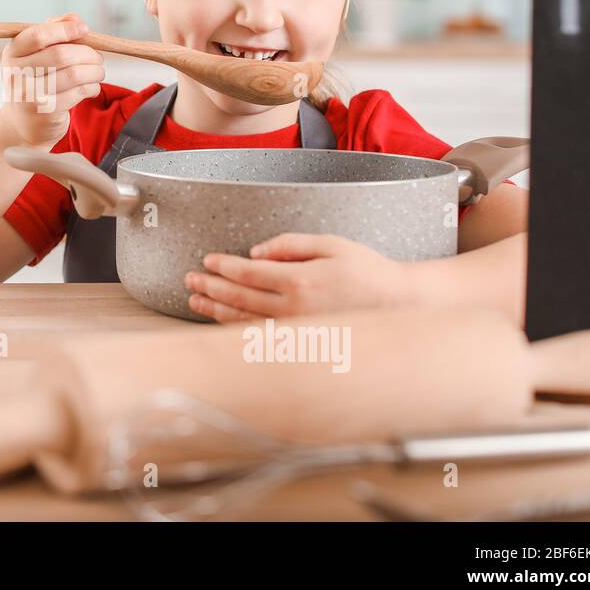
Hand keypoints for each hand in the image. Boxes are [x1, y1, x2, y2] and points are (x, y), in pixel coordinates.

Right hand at [0, 13, 104, 146]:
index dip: (65, 29)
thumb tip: (75, 18)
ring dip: (94, 71)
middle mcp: (15, 74)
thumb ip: (53, 32)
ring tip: (98, 72)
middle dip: (87, 53)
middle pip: (61, 55)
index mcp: (12, 53)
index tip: (85, 29)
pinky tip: (91, 88)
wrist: (21, 123)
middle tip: (98, 58)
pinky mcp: (45, 112)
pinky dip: (92, 88)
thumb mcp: (36, 54)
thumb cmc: (34, 81)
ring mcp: (28, 95)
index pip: (38, 35)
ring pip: (74, 75)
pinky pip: (78, 93)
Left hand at [184, 233, 408, 320]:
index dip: (224, 267)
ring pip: (245, 322)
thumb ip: (289, 244)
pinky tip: (222, 321)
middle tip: (190, 280)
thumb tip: (254, 252)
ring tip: (196, 299)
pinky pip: (260, 337)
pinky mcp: (301, 345)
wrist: (398, 306)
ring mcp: (296, 332)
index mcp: (300, 282)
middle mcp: (294, 311)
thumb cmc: (367, 271)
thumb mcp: (331, 244)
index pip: (249, 274)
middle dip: (212, 288)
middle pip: (240, 299)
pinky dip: (235, 330)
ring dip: (216, 310)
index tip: (207, 260)